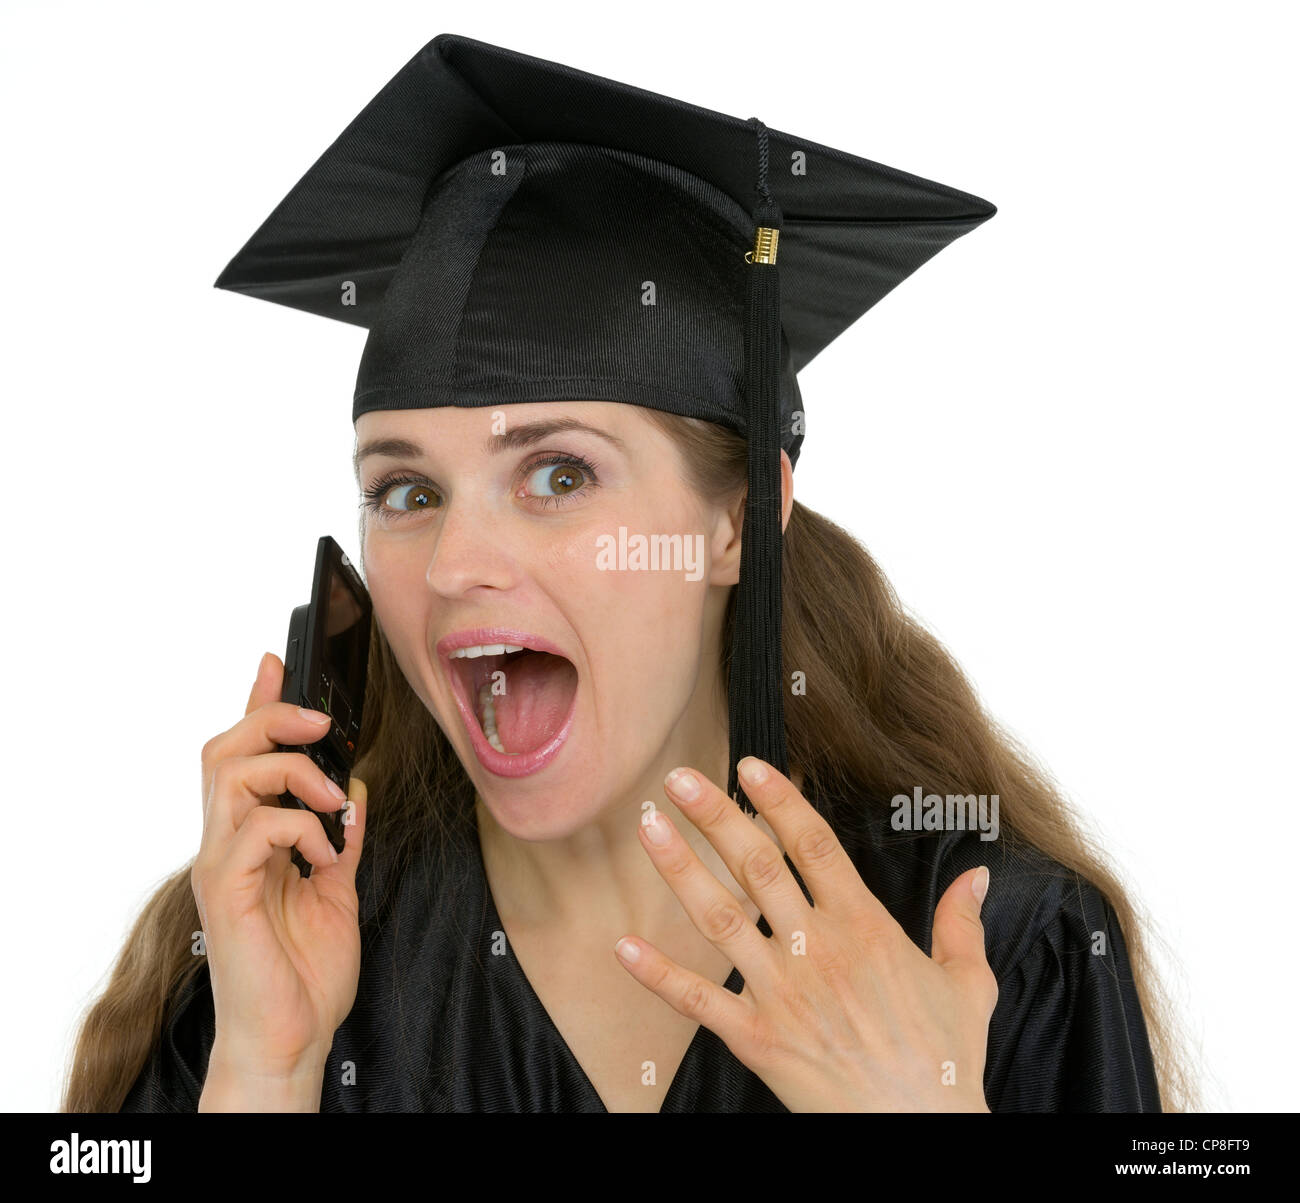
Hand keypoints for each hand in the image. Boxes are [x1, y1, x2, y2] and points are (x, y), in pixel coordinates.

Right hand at [193, 652, 366, 1090]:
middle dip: (271, 716)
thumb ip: (342, 837)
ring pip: (229, 774)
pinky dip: (298, 825)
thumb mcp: (338, 887)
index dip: (255, 702)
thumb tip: (356, 788)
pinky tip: (323, 851)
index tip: (276, 660)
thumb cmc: (306, 971)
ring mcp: (221, 867)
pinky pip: (254, 828)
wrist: (294, 1037)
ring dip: (291, 769)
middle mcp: (226, 845)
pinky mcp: (225, 893)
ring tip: (328, 799)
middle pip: (222, 749)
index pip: (242, 755)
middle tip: (321, 722)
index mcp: (251, 839)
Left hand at [614, 756, 996, 1111]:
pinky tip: (623, 945)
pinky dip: (659, 974)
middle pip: (757, 866)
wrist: (923, 1133)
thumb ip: (963, 922)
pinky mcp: (758, 1040)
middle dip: (715, 816)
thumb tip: (975, 875)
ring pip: (721, 919)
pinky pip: (699, 1001)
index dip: (779, 800)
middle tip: (679, 779)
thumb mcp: (969, 983)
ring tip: (649, 828)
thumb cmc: (946, 1062)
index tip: (750, 765)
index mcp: (866, 927)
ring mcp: (783, 994)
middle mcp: (818, 950)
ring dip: (680, 870)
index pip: (814, 845)